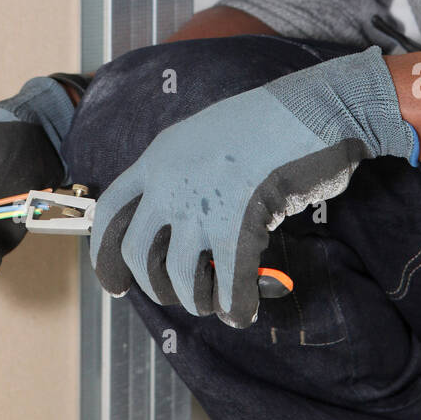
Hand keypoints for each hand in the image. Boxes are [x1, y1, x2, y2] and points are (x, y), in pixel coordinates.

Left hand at [90, 45, 418, 327]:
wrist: (315, 109)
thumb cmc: (272, 122)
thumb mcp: (209, 136)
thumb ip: (187, 173)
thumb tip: (183, 225)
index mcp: (159, 156)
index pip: (109, 212)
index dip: (106, 255)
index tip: (118, 284)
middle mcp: (170, 182)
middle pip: (137, 254)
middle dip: (156, 286)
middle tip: (184, 294)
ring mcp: (201, 205)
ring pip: (179, 279)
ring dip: (198, 300)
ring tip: (219, 297)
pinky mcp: (238, 227)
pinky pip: (228, 290)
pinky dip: (236, 309)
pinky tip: (245, 310)